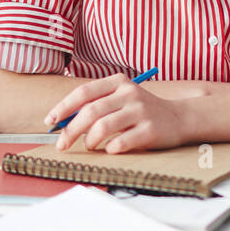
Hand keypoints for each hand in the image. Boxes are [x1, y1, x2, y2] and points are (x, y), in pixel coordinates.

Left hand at [45, 74, 189, 152]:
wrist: (178, 118)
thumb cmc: (142, 111)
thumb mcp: (121, 98)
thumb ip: (96, 104)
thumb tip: (62, 121)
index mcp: (118, 82)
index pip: (83, 92)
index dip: (63, 107)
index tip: (50, 121)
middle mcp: (129, 93)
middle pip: (90, 111)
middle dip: (70, 130)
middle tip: (62, 144)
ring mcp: (141, 111)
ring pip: (103, 127)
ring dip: (90, 140)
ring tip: (90, 146)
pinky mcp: (150, 129)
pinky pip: (121, 142)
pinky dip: (110, 148)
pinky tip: (111, 148)